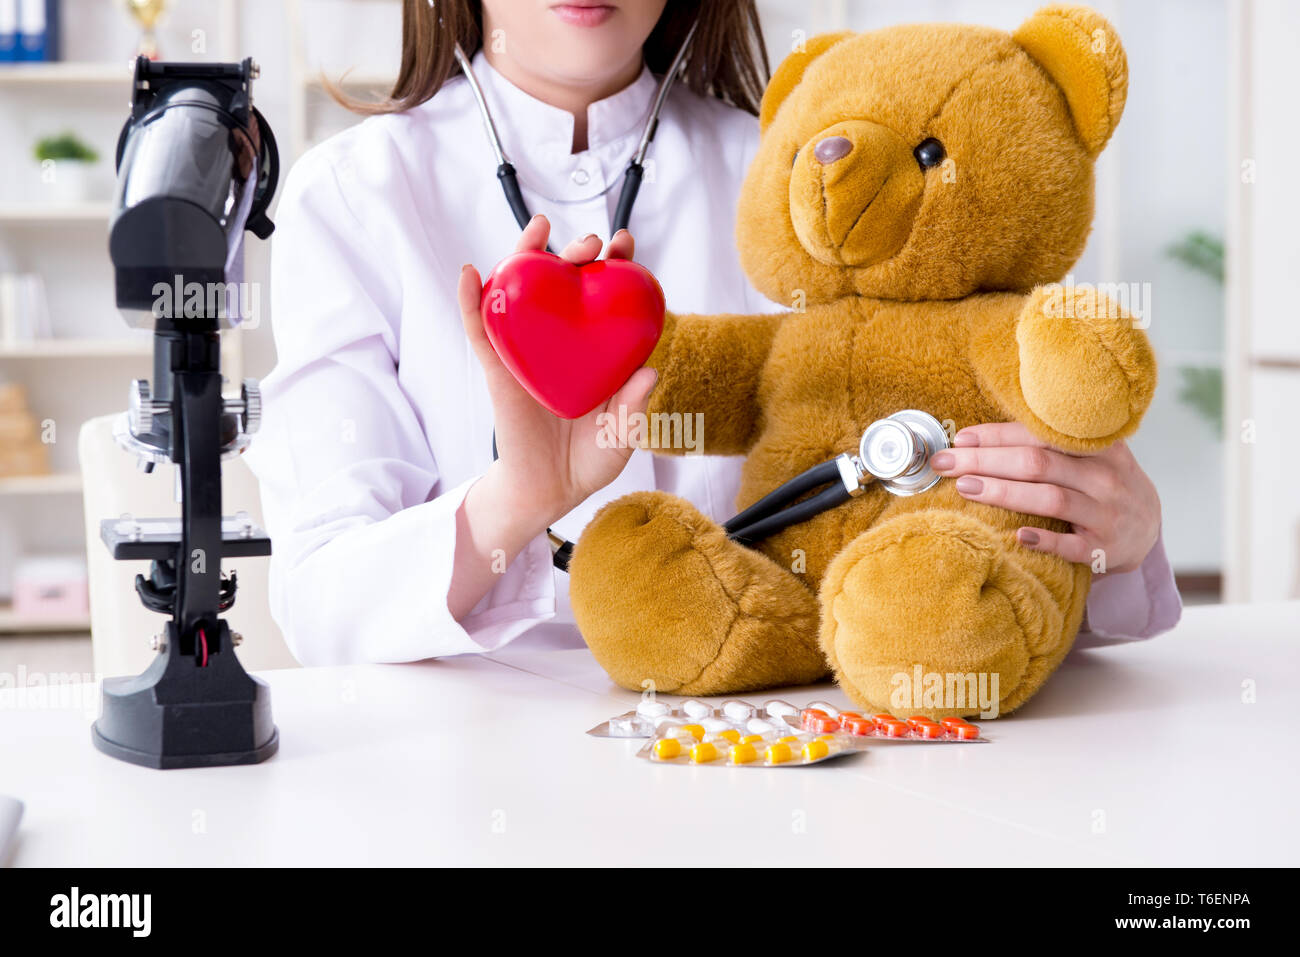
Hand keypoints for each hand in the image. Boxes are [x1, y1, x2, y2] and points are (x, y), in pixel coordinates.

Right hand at [457, 214, 656, 526]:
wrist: (549, 491)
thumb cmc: (588, 460)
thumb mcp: (622, 435)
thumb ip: (634, 406)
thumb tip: (649, 371)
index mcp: (594, 350)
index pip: (605, 297)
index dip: (616, 267)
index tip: (625, 244)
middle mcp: (560, 343)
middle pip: (564, 284)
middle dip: (577, 253)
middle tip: (590, 243)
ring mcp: (527, 352)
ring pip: (522, 293)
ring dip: (525, 255)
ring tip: (538, 228)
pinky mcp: (498, 370)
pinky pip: (481, 331)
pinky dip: (471, 301)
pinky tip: (471, 274)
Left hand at [929, 422, 1160, 573]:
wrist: (1147, 526)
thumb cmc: (1100, 483)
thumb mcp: (1088, 455)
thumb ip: (1046, 444)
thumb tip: (976, 437)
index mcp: (1096, 446)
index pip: (1039, 435)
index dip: (996, 436)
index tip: (960, 439)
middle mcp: (1104, 476)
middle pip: (1037, 463)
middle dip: (986, 461)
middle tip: (945, 463)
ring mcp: (1106, 513)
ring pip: (1051, 498)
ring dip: (1004, 493)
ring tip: (966, 488)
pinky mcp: (1105, 549)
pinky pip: (1071, 545)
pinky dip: (1045, 540)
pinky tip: (1017, 536)